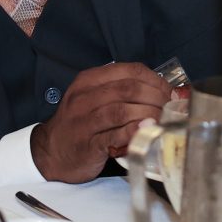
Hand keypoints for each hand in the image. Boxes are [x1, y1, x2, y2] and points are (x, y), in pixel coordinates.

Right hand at [29, 62, 173, 182]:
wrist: (51, 152)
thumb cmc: (81, 124)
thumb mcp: (96, 100)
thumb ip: (126, 94)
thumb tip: (171, 93)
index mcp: (89, 80)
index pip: (129, 70)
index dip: (155, 80)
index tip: (169, 92)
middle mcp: (84, 97)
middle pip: (128, 89)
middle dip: (156, 98)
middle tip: (169, 109)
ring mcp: (84, 121)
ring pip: (122, 111)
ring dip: (148, 115)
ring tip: (161, 122)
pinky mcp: (87, 144)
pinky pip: (115, 136)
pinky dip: (134, 133)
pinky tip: (146, 133)